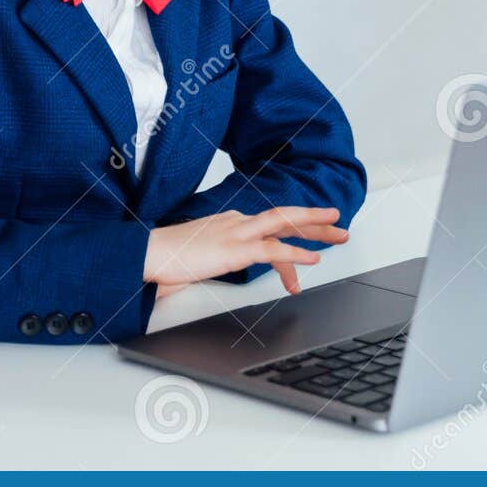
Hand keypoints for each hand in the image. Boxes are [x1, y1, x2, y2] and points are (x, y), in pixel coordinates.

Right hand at [144, 207, 347, 296]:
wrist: (147, 254)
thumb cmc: (167, 258)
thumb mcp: (200, 258)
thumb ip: (216, 260)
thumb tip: (216, 270)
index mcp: (229, 223)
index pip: (269, 228)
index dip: (293, 239)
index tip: (310, 253)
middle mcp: (236, 222)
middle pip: (283, 217)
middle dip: (314, 220)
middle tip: (339, 223)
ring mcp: (236, 233)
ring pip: (284, 223)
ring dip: (314, 227)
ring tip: (338, 233)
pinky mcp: (234, 249)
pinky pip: (272, 250)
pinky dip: (295, 254)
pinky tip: (313, 258)